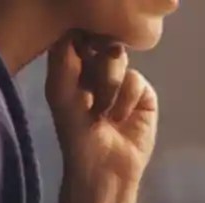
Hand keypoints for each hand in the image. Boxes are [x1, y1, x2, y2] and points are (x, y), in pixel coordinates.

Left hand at [46, 32, 157, 183]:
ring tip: (103, 113)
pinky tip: (120, 118)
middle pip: (101, 43)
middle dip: (95, 70)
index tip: (80, 57)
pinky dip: (126, 100)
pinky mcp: (145, 96)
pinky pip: (136, 80)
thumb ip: (64, 60)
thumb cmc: (76, 135)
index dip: (82, 41)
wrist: (104, 166)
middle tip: (89, 96)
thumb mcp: (60, 94)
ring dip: (108, 87)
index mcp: (76, 68)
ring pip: (118, 59)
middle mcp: (100, 71)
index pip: (79, 38)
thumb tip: (78, 33)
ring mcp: (124, 82)